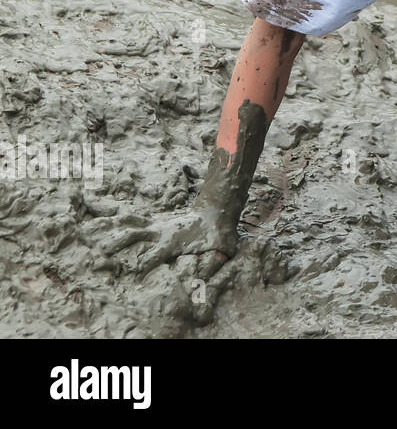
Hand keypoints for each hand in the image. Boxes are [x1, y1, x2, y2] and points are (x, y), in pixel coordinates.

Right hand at [97, 207, 237, 279]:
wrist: (215, 213)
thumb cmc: (218, 235)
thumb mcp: (222, 248)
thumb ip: (219, 259)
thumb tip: (218, 265)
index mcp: (172, 242)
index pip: (151, 256)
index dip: (141, 265)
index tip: (129, 274)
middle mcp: (160, 232)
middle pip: (134, 236)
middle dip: (116, 244)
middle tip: (97, 253)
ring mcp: (157, 226)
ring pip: (130, 224)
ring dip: (109, 228)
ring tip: (85, 231)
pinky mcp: (155, 223)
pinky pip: (132, 218)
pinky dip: (116, 215)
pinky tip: (97, 210)